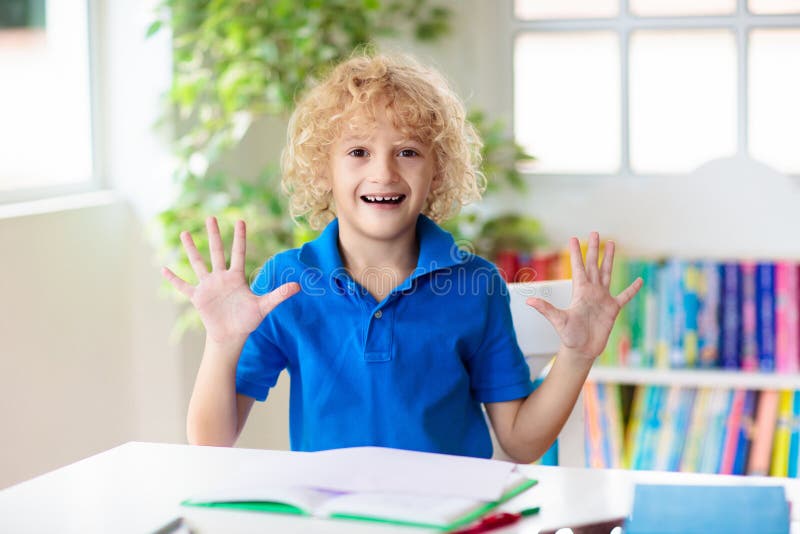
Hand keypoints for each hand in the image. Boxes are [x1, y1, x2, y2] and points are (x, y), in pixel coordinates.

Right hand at [161, 216, 299, 343]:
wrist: (231, 335)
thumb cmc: (248, 320)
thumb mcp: (264, 306)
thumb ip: (279, 294)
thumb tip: (299, 286)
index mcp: (236, 277)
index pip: (238, 252)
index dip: (240, 237)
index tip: (240, 220)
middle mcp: (221, 277)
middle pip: (216, 252)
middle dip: (214, 235)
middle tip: (211, 217)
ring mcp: (208, 286)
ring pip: (198, 263)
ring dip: (191, 248)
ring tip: (185, 232)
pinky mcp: (198, 298)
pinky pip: (183, 286)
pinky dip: (174, 279)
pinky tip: (163, 269)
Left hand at [525, 232, 641, 361]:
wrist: (582, 350)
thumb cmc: (569, 336)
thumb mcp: (558, 321)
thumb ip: (546, 309)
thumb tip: (528, 302)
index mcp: (580, 291)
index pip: (578, 267)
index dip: (576, 253)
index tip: (574, 238)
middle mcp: (591, 291)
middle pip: (593, 265)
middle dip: (594, 249)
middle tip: (595, 232)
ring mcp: (603, 298)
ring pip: (607, 273)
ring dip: (609, 259)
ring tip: (612, 244)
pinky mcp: (613, 309)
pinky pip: (624, 296)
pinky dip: (632, 289)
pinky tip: (639, 281)